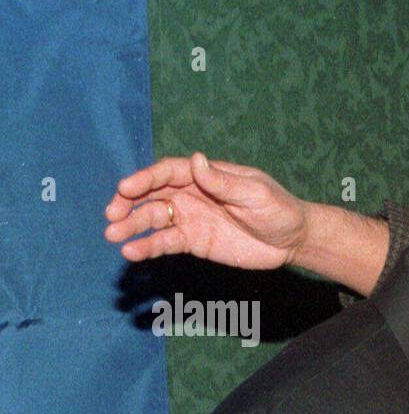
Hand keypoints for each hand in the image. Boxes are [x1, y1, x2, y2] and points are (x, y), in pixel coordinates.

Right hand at [104, 152, 308, 269]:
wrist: (292, 240)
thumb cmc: (278, 209)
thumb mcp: (255, 193)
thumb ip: (224, 181)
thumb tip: (196, 161)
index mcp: (203, 175)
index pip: (166, 173)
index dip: (145, 179)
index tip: (125, 188)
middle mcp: (190, 194)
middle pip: (151, 194)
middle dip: (128, 203)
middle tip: (111, 214)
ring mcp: (189, 218)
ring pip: (153, 219)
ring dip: (132, 226)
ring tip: (113, 235)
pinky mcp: (193, 241)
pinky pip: (166, 242)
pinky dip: (149, 247)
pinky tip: (133, 252)